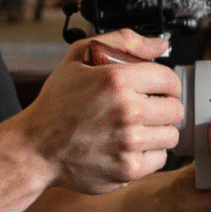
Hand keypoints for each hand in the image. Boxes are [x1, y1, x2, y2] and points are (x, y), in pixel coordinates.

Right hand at [16, 30, 183, 194]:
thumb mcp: (79, 57)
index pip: (170, 80)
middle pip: (175, 109)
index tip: (155, 89)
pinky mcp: (128, 170)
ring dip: (157, 131)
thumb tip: (160, 45)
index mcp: (118, 80)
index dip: (164, 83)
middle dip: (162, 107)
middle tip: (143, 109)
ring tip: (135, 128)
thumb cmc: (56, 104)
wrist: (35, 148)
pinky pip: (160, 159)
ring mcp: (129, 143)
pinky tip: (129, 146)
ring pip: (171, 135)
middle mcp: (127, 111)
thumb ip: (123, 42)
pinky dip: (149, 153)